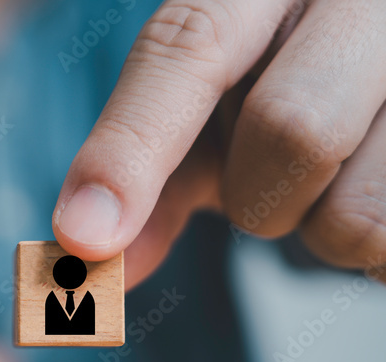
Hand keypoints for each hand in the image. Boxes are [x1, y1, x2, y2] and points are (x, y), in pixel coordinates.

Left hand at [51, 0, 385, 286]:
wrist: (379, 45)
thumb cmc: (288, 77)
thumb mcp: (211, 107)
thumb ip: (148, 171)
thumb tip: (90, 255)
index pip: (190, 48)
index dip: (131, 150)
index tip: (85, 236)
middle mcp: (362, 1)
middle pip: (292, 129)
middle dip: (256, 192)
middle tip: (265, 179)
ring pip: (359, 211)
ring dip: (325, 228)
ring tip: (338, 174)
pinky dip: (375, 249)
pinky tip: (374, 184)